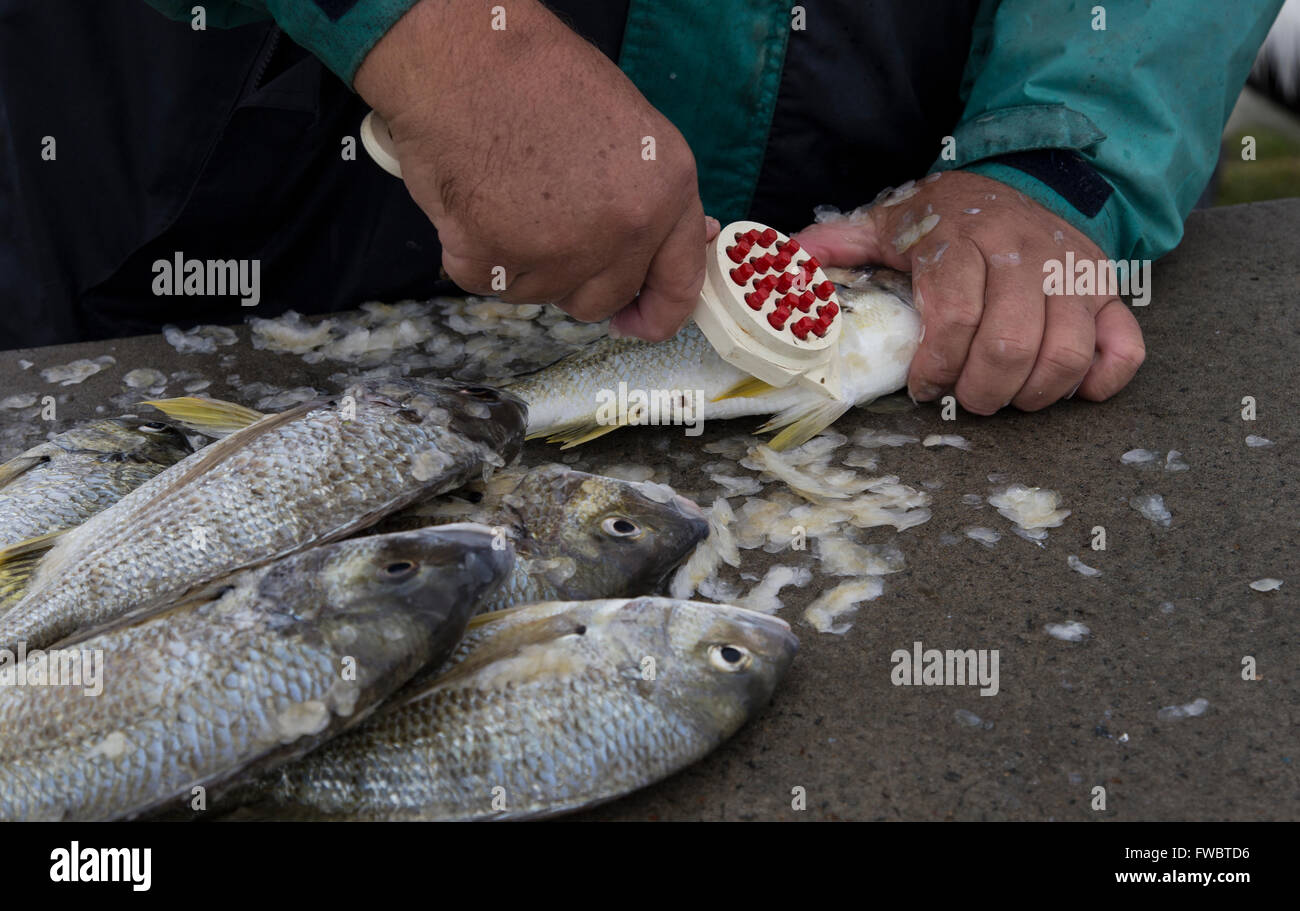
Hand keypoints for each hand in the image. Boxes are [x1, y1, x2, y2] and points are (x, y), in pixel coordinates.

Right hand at [355, 0, 710, 340]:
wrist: (461, 56)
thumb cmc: (537, 77)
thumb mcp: (629, 128)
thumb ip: (654, 196)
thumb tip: (689, 240)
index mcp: (667, 189)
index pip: (679, 283)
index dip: (656, 314)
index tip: (636, 323)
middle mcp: (624, 227)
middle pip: (602, 299)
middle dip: (574, 278)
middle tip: (543, 225)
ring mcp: (560, 250)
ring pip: (542, 295)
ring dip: (521, 261)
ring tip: (507, 192)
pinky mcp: (496, 260)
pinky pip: (488, 282)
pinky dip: (474, 251)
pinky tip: (476, 198)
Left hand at [793, 171, 1144, 412]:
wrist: (1029, 174)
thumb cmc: (949, 216)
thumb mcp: (891, 221)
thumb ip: (839, 244)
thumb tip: (783, 261)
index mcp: (963, 239)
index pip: (954, 314)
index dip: (937, 364)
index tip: (924, 387)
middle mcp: (1024, 254)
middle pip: (1011, 345)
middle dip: (981, 391)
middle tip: (964, 400)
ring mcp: (1072, 274)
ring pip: (1066, 354)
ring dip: (1033, 395)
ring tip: (1004, 398)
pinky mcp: (1108, 289)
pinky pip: (1124, 348)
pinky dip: (1100, 381)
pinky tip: (1066, 390)